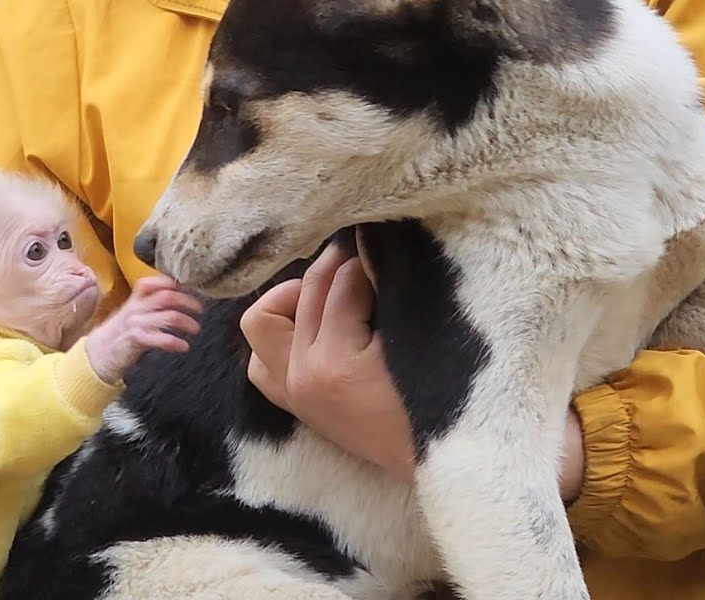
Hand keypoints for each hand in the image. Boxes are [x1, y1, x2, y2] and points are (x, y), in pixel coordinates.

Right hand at [85, 275, 203, 382]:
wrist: (99, 354)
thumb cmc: (120, 333)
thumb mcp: (132, 313)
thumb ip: (150, 305)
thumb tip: (175, 296)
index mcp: (135, 300)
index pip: (152, 283)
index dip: (171, 282)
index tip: (188, 287)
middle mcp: (135, 308)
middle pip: (166, 297)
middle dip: (187, 302)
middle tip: (200, 309)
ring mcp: (135, 323)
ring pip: (168, 317)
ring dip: (186, 322)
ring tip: (195, 328)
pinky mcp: (136, 340)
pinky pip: (160, 338)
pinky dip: (175, 342)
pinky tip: (183, 347)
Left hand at [241, 242, 587, 500]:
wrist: (443, 464)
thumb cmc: (443, 400)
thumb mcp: (420, 340)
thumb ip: (393, 291)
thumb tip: (374, 240)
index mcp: (333, 362)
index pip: (345, 282)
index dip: (370, 255)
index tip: (386, 239)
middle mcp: (302, 376)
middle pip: (307, 291)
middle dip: (338, 263)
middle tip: (365, 249)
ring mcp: (293, 392)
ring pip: (264, 322)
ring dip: (294, 296)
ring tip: (331, 287)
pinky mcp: (296, 405)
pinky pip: (261, 362)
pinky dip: (280, 335)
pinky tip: (312, 323)